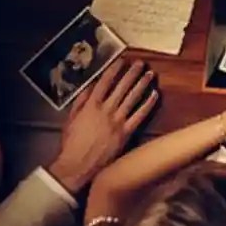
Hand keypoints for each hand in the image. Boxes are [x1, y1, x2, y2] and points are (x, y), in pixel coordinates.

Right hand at [47, 59, 159, 193]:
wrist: (78, 165)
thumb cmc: (72, 144)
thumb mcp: (70, 119)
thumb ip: (81, 102)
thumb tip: (89, 87)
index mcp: (91, 105)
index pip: (105, 82)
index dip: (114, 70)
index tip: (122, 61)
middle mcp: (106, 110)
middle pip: (122, 87)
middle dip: (132, 73)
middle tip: (141, 63)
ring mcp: (117, 121)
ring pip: (132, 98)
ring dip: (142, 84)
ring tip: (150, 74)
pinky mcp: (126, 133)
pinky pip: (139, 116)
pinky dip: (148, 104)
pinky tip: (154, 95)